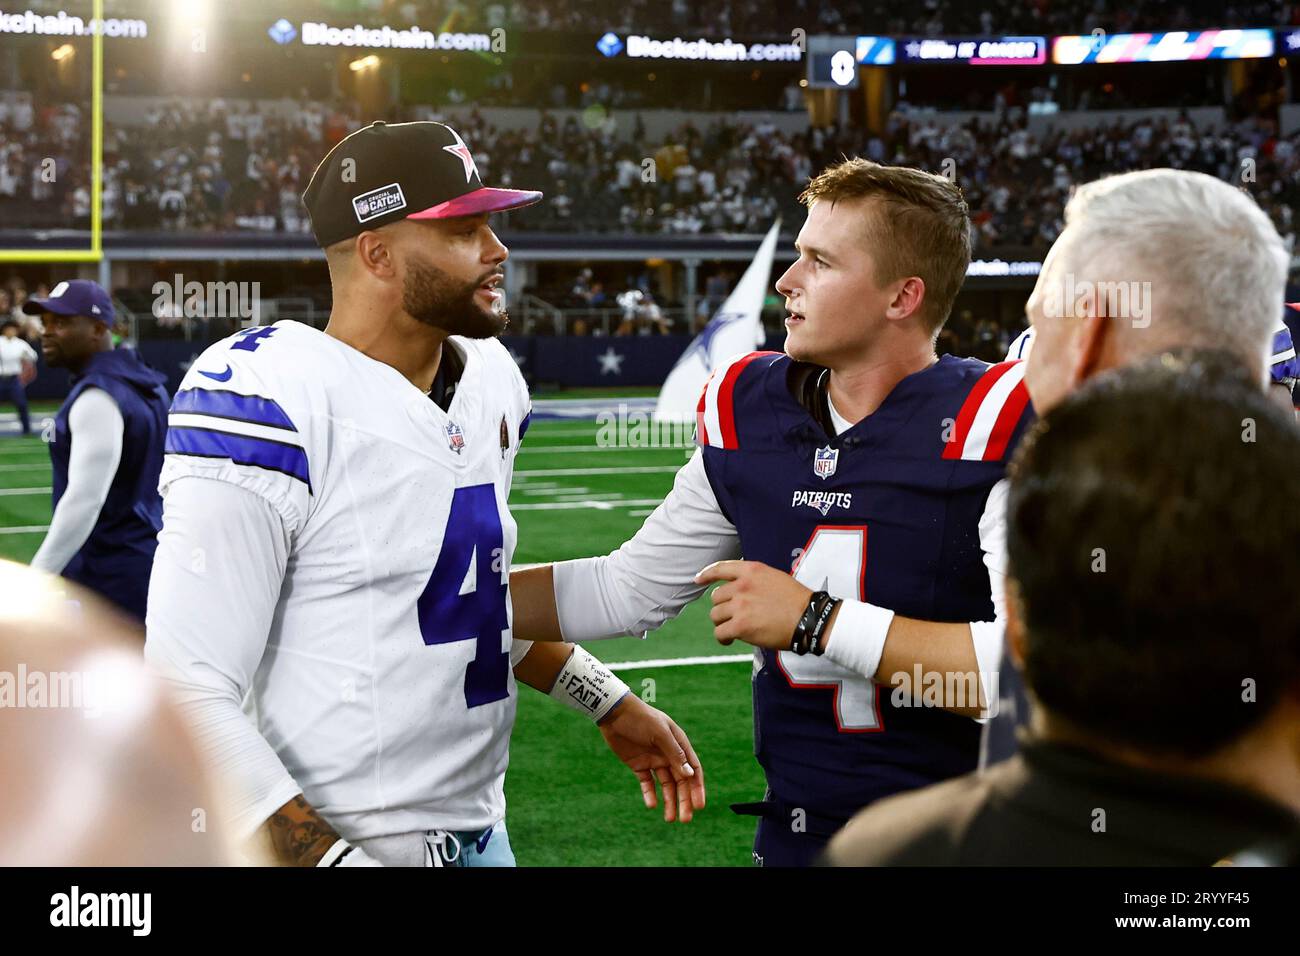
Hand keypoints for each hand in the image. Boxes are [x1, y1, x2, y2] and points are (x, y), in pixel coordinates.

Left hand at [597, 694, 705, 822]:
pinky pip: (647, 783)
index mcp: (679, 744)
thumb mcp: (660, 734)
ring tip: (670, 819)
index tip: (699, 806)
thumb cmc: (641, 718)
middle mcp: (669, 754)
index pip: (693, 769)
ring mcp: (654, 760)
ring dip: (669, 801)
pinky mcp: (639, 765)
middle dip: (684, 800)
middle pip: (680, 782)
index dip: (697, 788)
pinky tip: (651, 805)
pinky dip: (649, 794)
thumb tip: (689, 775)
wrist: (615, 713)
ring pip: (665, 785)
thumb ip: (674, 754)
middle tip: (685, 820)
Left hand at [694, 559, 816, 650]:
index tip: (697, 579)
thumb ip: (753, 580)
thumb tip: (734, 591)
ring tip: (734, 629)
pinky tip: (729, 640)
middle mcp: (742, 586)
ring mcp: (740, 606)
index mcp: (751, 570)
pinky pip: (720, 632)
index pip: (721, 568)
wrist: (809, 619)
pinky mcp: (740, 626)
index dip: (706, 574)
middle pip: (716, 597)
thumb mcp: (774, 578)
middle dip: (723, 608)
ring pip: (715, 615)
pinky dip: (722, 638)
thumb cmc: (796, 601)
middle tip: (735, 617)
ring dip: (723, 623)